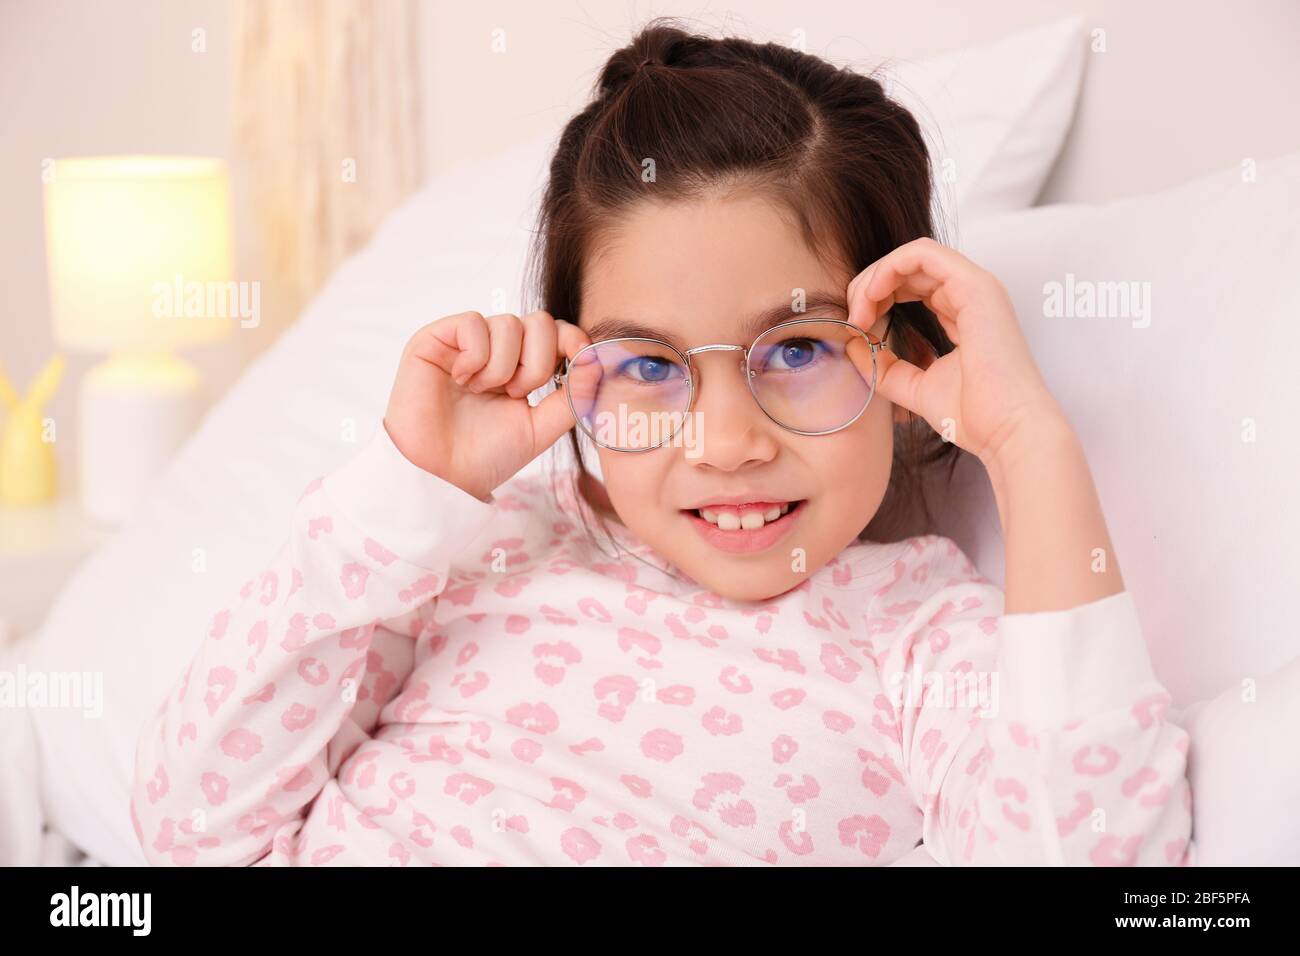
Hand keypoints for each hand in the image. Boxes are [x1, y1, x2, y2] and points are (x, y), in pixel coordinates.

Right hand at [383, 310, 590, 500]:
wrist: (443, 475)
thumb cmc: (487, 455)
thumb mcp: (541, 427)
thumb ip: (572, 397)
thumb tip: (597, 362)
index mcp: (522, 366)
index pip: (556, 331)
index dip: (572, 338)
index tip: (580, 359)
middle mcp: (496, 349)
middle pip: (539, 321)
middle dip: (537, 363)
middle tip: (515, 394)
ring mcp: (466, 342)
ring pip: (508, 324)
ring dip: (503, 367)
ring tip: (483, 392)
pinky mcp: (435, 338)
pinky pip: (473, 323)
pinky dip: (475, 356)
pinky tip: (462, 379)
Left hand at [845, 238, 1071, 471]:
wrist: (1005, 431)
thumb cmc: (972, 415)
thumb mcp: (913, 387)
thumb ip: (883, 366)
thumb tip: (852, 344)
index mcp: (960, 313)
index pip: (910, 286)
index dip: (875, 299)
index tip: (854, 330)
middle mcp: (969, 294)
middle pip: (907, 268)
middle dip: (869, 287)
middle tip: (852, 321)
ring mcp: (975, 286)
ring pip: (912, 256)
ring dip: (875, 278)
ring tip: (859, 313)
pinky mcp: (975, 286)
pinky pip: (922, 254)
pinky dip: (889, 268)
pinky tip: (872, 296)